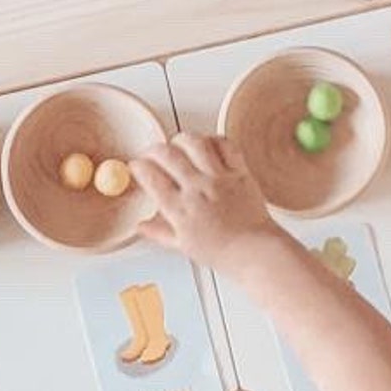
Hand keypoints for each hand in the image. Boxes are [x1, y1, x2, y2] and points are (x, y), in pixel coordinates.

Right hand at [130, 134, 276, 270]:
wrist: (254, 251)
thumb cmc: (222, 251)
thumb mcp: (183, 246)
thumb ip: (159, 232)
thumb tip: (141, 227)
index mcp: (180, 209)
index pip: (151, 177)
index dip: (138, 167)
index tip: (136, 166)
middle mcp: (197, 189)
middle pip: (167, 155)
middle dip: (153, 149)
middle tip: (152, 153)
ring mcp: (219, 178)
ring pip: (195, 143)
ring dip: (181, 139)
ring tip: (177, 144)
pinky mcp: (239, 172)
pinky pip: (225, 145)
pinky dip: (213, 139)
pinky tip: (207, 145)